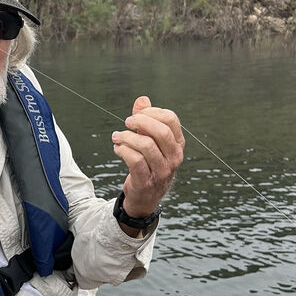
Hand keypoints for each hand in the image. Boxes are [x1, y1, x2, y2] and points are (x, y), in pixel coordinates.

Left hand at [112, 96, 184, 219]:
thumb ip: (146, 119)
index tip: (137, 114)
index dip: (151, 112)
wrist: (145, 196)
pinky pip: (134, 160)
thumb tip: (142, 99)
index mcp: (178, 144)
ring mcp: (162, 171)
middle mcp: (174, 157)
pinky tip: (118, 148)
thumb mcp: (149, 140)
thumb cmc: (148, 163)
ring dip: (127, 137)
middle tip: (127, 123)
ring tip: (117, 137)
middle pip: (161, 131)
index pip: (170, 119)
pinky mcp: (147, 181)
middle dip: (140, 122)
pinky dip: (123, 150)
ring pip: (146, 145)